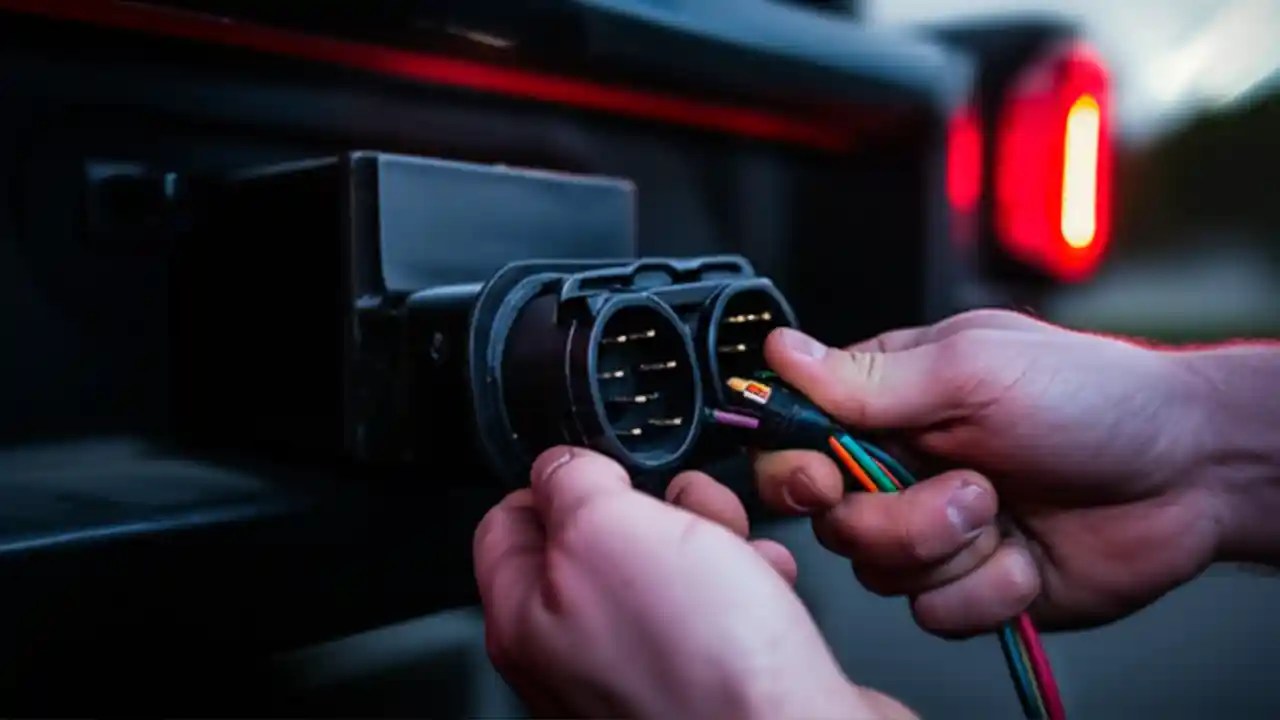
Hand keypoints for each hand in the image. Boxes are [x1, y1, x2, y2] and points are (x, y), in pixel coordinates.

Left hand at [474, 446, 912, 718]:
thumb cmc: (703, 667)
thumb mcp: (605, 528)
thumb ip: (571, 481)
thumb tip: (564, 464)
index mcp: (525, 620)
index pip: (508, 523)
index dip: (558, 480)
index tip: (605, 466)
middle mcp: (575, 656)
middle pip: (602, 539)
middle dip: (657, 507)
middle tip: (682, 513)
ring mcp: (644, 675)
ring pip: (672, 566)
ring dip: (716, 540)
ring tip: (740, 554)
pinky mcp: (710, 685)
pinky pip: (724, 608)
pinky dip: (754, 584)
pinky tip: (770, 590)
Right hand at [753, 310, 1229, 634]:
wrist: (1187, 475)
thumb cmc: (1091, 398)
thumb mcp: (974, 369)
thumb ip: (869, 378)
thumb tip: (780, 352)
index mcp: (888, 402)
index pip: (796, 437)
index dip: (795, 468)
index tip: (824, 479)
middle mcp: (901, 466)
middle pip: (831, 518)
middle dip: (894, 516)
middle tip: (962, 488)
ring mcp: (934, 529)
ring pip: (879, 570)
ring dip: (950, 547)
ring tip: (1006, 511)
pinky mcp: (970, 584)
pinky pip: (934, 611)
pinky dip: (986, 589)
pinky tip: (1027, 556)